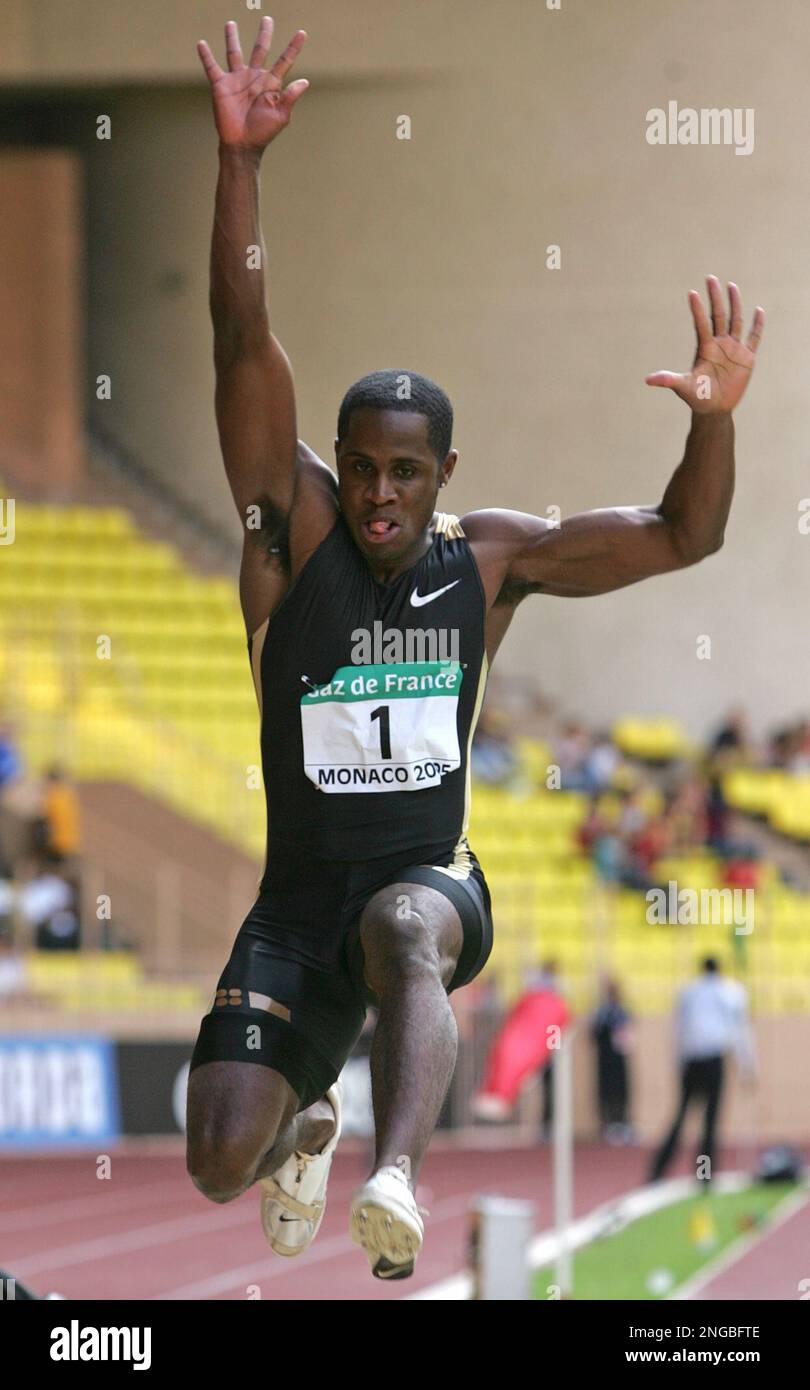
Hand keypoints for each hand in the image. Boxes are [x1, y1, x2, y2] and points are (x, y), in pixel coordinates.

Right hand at [197, 16, 308, 152]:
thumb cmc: (263, 132)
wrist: (242, 144)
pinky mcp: (221, 85)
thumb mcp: (281, 115)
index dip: (293, 47)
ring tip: (230, 23)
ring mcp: (237, 79)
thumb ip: (290, 96)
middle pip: (260, 49)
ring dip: (232, 37)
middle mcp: (255, 77)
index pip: (284, 60)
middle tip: (267, 19)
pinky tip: (201, 44)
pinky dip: (206, 55)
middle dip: (264, 34)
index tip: (302, 33)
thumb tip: (306, 81)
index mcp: (271, 83)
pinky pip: (211, 66)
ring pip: (234, 53)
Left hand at [646, 276, 763, 414]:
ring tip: (731, 285)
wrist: (714, 409)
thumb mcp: (682, 387)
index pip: (701, 323)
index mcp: (704, 348)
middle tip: (710, 278)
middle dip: (715, 297)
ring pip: (735, 321)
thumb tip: (647, 380)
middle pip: (718, 315)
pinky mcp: (747, 357)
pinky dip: (757, 325)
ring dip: (735, 304)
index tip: (692, 293)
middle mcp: (719, 344)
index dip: (697, 309)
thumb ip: (668, 380)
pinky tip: (759, 311)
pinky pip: (754, 338)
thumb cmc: (697, 397)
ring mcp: (733, 349)